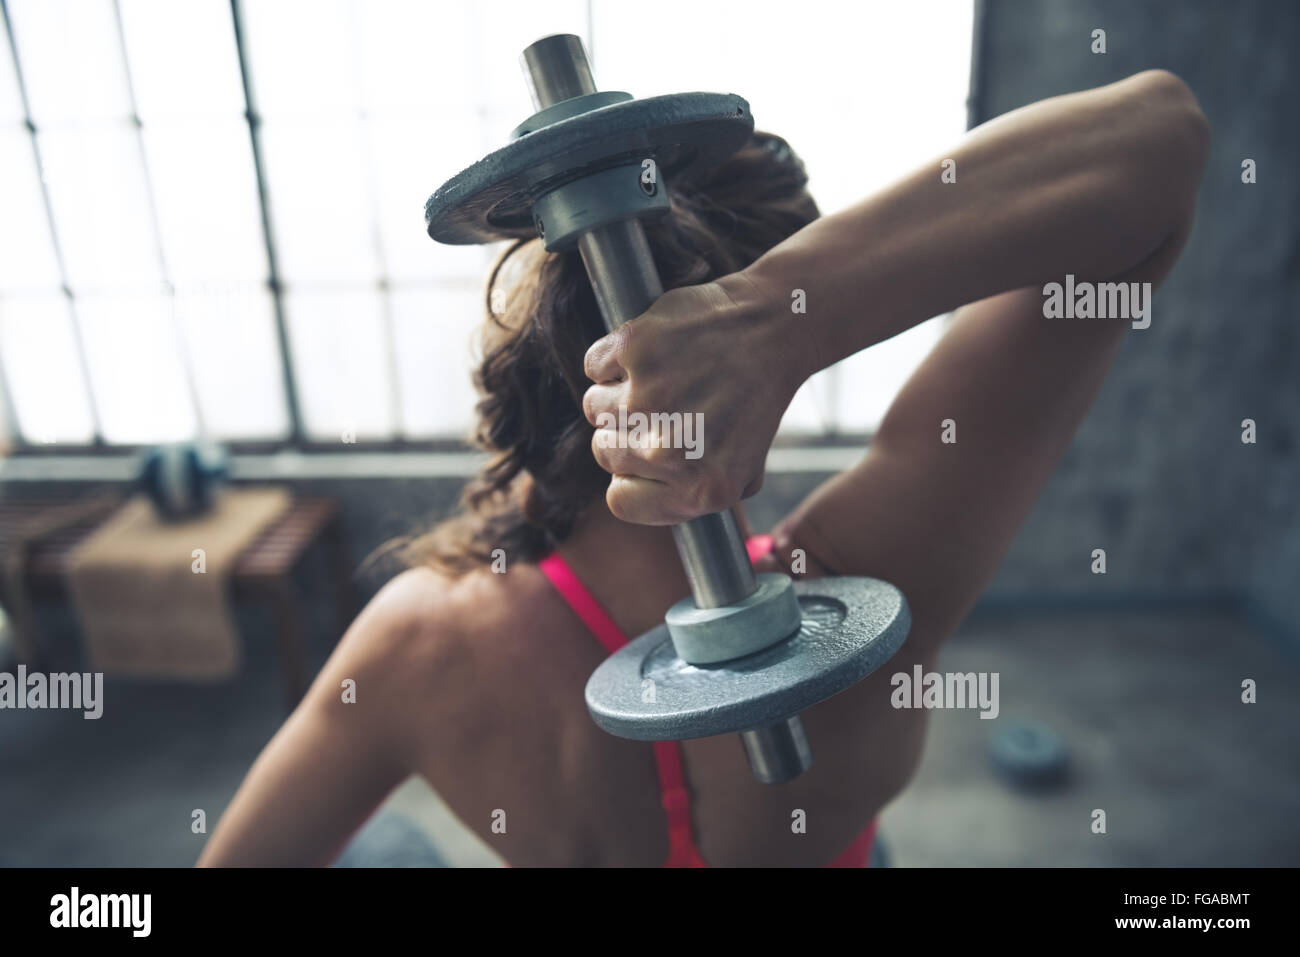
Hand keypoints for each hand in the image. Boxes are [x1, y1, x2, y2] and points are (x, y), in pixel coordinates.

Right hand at [582, 272, 810, 524]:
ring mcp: (648, 398)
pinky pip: (595, 365)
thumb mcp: (743, 472)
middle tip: (667, 405)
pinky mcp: (636, 349)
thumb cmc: (757, 400)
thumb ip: (691, 497)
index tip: (646, 454)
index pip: (621, 501)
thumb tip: (639, 500)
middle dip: (627, 431)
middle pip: (604, 453)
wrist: (774, 328)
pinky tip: (655, 353)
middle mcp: (669, 451)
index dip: (631, 476)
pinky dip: (614, 357)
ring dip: (618, 393)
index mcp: (700, 490)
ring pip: (595, 408)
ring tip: (662, 378)